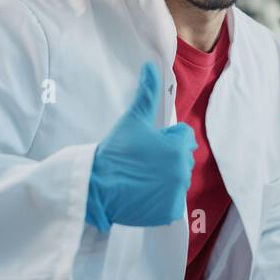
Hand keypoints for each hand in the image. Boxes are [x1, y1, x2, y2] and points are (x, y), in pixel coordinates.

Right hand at [85, 62, 196, 231]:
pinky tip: (143, 192)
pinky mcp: (169, 213)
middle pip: (182, 159)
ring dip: (165, 178)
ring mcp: (177, 194)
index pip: (183, 137)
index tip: (146, 145)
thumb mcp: (132, 120)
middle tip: (141, 162)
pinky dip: (161, 200)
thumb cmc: (115, 152)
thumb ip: (147, 93)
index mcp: (178, 148)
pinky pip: (172, 202)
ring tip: (140, 177)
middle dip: (167, 158)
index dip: (165, 138)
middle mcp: (183, 172)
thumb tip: (152, 66)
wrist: (95, 187)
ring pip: (177, 180)